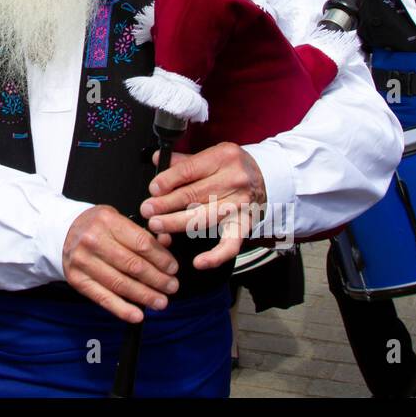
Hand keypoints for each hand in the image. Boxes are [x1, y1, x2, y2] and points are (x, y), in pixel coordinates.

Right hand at [62, 205, 179, 322]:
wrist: (63, 232)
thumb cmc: (97, 227)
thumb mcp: (118, 219)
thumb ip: (143, 233)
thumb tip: (166, 244)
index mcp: (107, 221)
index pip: (141, 243)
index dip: (161, 259)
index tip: (173, 269)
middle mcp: (93, 240)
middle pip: (133, 265)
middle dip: (157, 279)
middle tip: (172, 287)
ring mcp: (83, 261)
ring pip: (120, 284)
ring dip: (145, 296)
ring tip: (161, 301)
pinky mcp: (77, 280)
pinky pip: (103, 298)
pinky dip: (122, 309)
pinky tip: (138, 315)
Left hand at [140, 142, 267, 269]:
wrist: (268, 176)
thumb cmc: (233, 166)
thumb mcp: (213, 154)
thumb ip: (184, 160)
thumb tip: (158, 160)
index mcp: (222, 157)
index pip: (189, 170)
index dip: (168, 181)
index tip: (153, 189)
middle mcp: (234, 180)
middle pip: (193, 195)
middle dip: (165, 204)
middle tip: (147, 210)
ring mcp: (240, 204)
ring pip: (204, 218)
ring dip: (176, 224)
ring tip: (157, 226)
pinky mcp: (245, 225)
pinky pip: (231, 244)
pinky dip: (215, 256)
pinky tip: (199, 262)